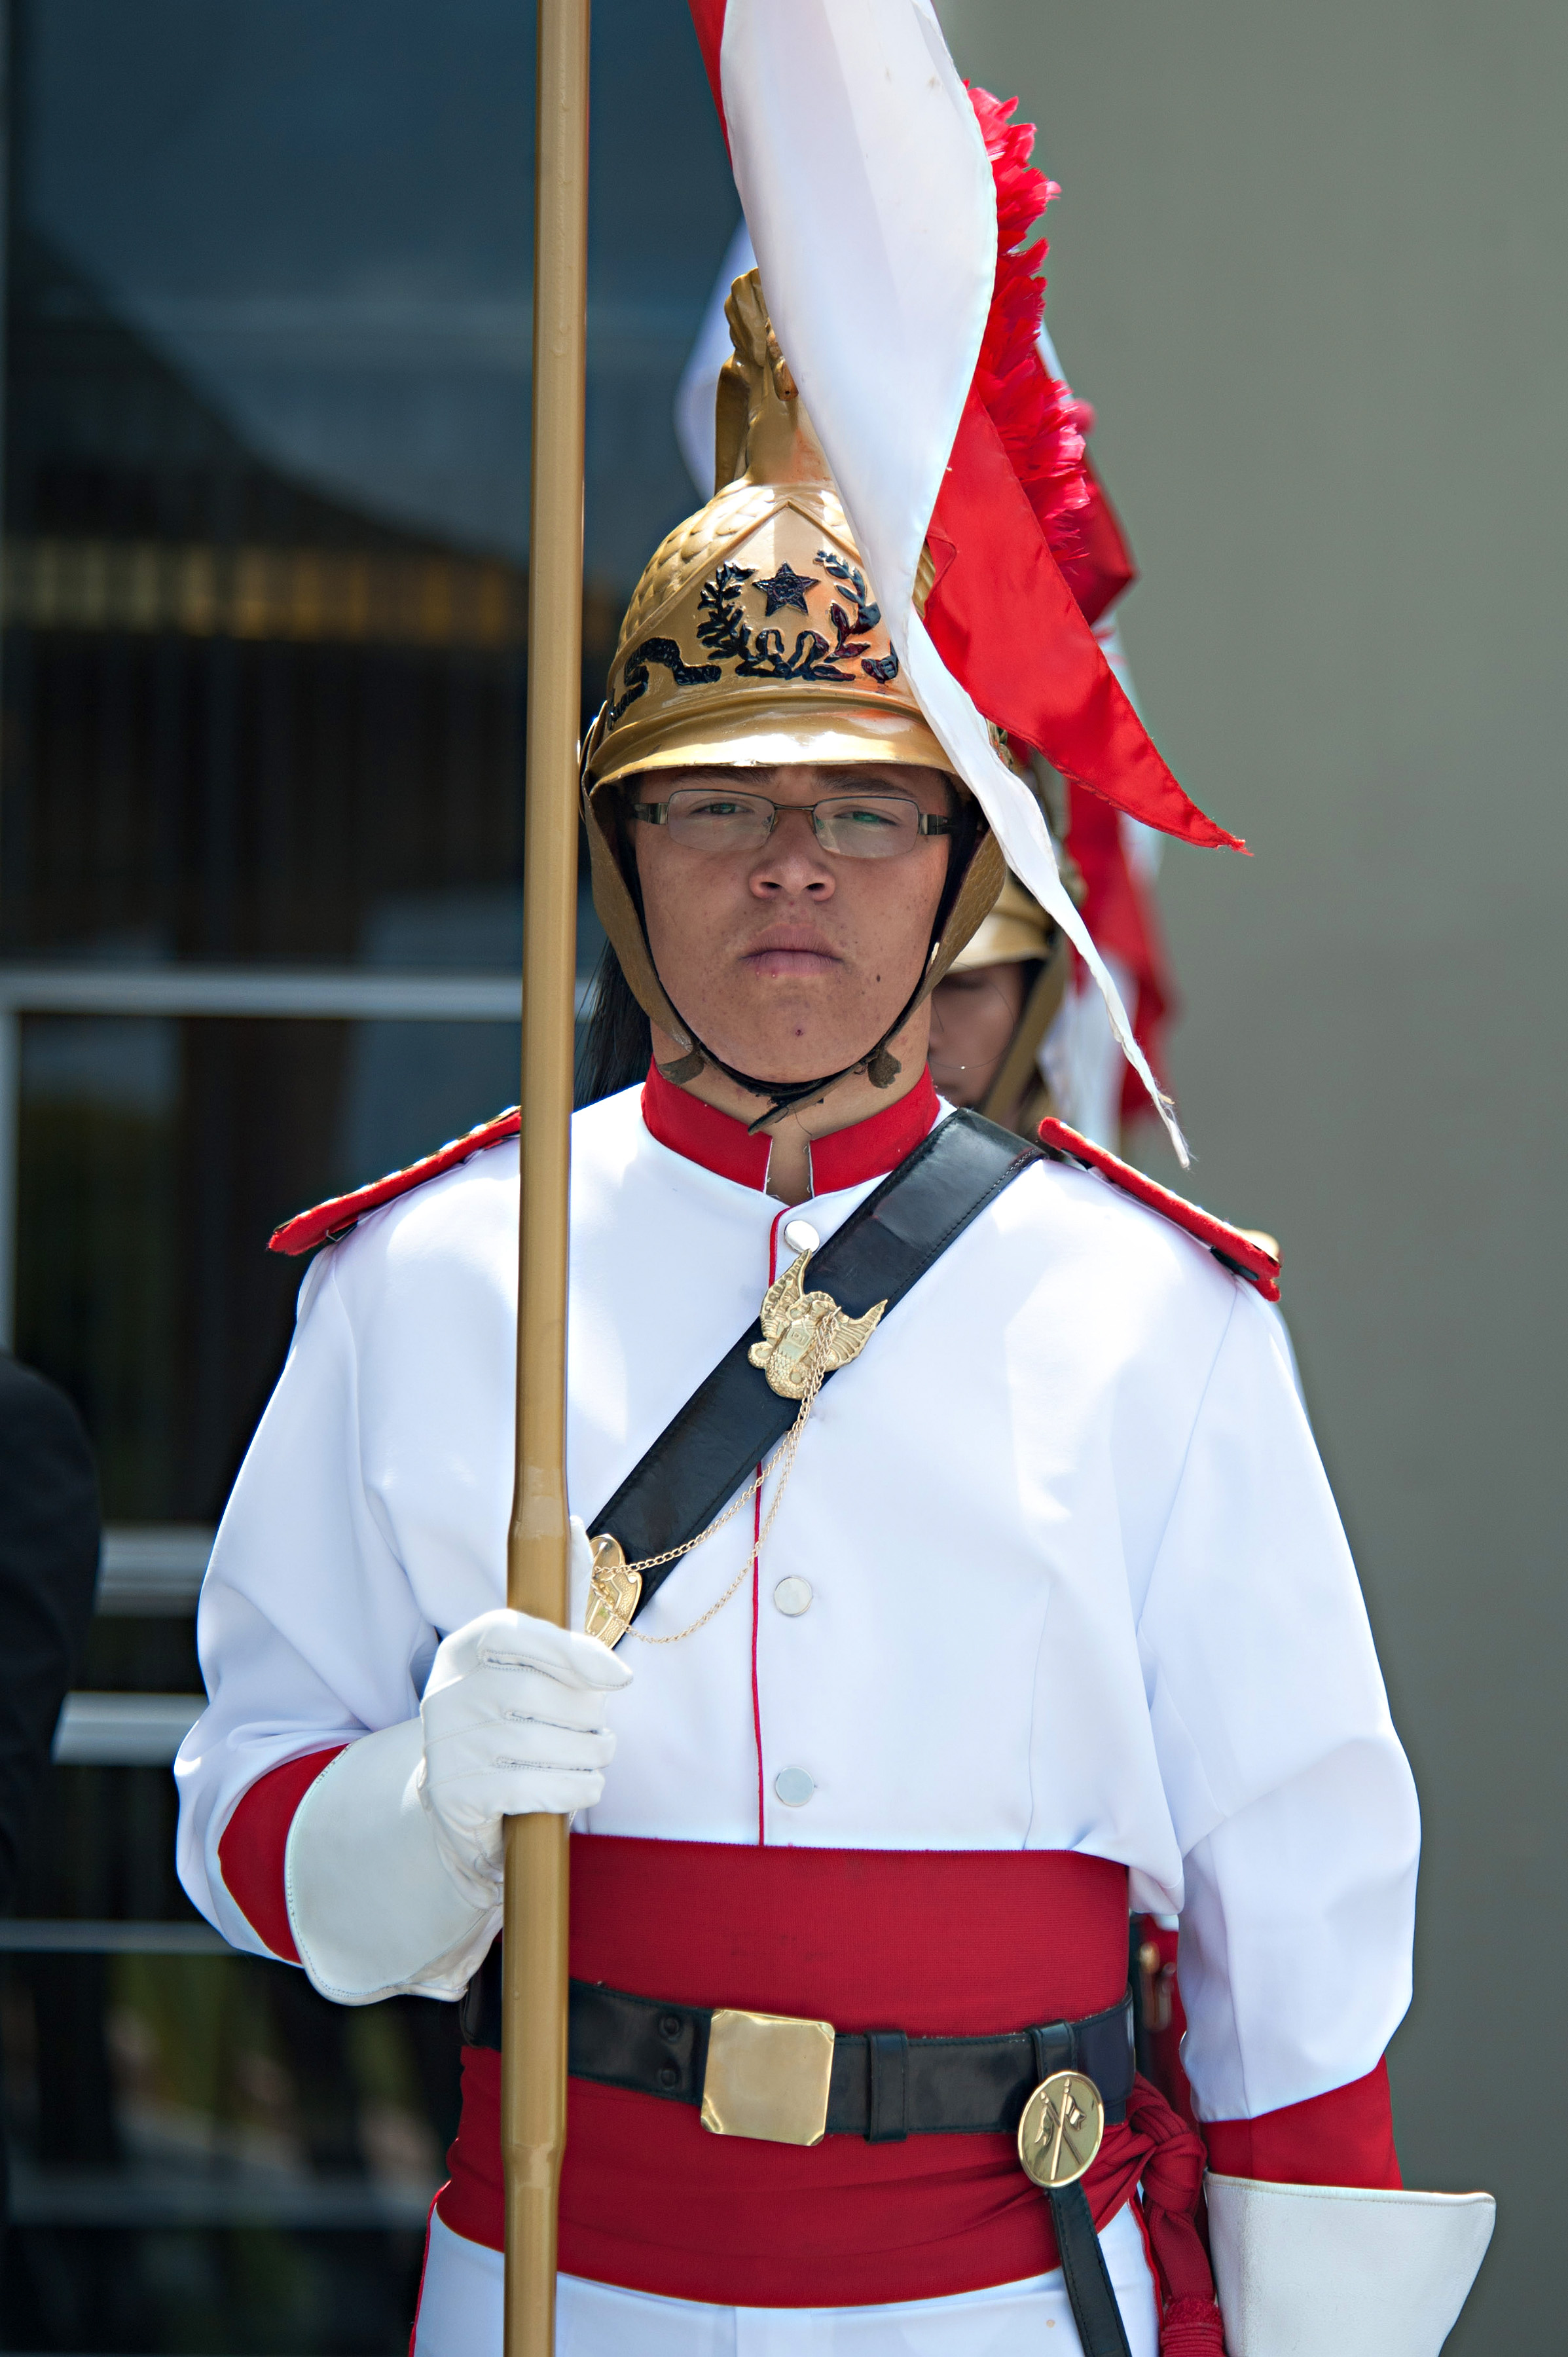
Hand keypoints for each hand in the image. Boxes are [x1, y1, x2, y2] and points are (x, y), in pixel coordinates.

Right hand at [417, 1520, 631, 1905]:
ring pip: (537, 1744)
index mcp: (462, 1650)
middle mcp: (443, 1693)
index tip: (622, 1677)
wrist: (462, 1805)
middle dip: (587, 1716)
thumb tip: (573, 1527)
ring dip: (588, 1756)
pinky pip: (529, 1789)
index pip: (511, 1631)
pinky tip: (583, 1786)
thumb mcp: (534, 1662)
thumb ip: (561, 1605)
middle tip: (602, 1731)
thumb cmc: (514, 1720)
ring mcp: (442, 1747)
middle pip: (532, 1693)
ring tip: (596, 1757)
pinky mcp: (452, 1796)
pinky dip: (572, 1789)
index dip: (570, 1650)